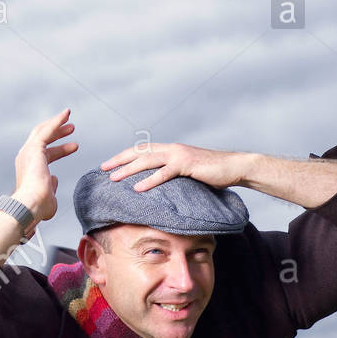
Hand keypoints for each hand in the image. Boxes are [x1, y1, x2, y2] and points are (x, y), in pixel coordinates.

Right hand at [12, 107, 77, 230]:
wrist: (31, 204)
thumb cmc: (38, 206)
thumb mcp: (49, 196)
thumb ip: (51, 186)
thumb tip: (55, 180)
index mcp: (30, 170)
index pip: (46, 154)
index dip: (60, 150)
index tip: (74, 146)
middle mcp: (26, 158)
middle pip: (42, 139)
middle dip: (58, 133)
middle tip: (71, 128)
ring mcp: (29, 152)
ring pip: (43, 132)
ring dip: (57, 125)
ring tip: (70, 119)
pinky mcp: (34, 148)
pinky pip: (46, 130)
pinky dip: (56, 121)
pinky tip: (66, 114)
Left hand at [99, 141, 242, 190]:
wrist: (234, 167)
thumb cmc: (213, 172)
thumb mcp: (188, 172)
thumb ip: (174, 174)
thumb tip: (160, 186)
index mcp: (170, 149)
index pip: (142, 150)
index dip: (124, 156)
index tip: (109, 164)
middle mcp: (171, 149)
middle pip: (139, 153)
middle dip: (119, 160)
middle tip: (102, 168)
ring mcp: (178, 155)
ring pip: (147, 161)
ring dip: (128, 170)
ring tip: (113, 178)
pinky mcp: (187, 165)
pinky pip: (164, 173)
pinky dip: (149, 181)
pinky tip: (137, 188)